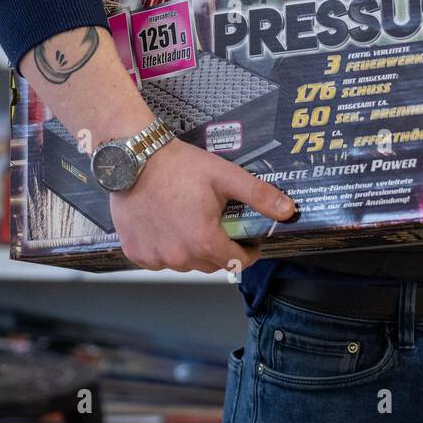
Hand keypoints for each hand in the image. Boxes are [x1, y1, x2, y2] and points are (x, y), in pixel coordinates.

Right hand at [109, 137, 296, 273]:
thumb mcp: (226, 176)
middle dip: (219, 248)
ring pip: (184, 263)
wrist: (134, 158)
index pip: (236, 262)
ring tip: (191, 221)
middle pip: (210, 264)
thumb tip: (288, 211)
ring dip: (192, 249)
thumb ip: (259, 196)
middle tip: (218, 223)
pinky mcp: (135, 252)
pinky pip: (159, 259)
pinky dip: (167, 248)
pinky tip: (168, 226)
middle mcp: (179, 257)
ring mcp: (155, 257)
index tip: (248, 242)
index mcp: (204, 241)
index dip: (247, 252)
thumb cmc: (178, 166)